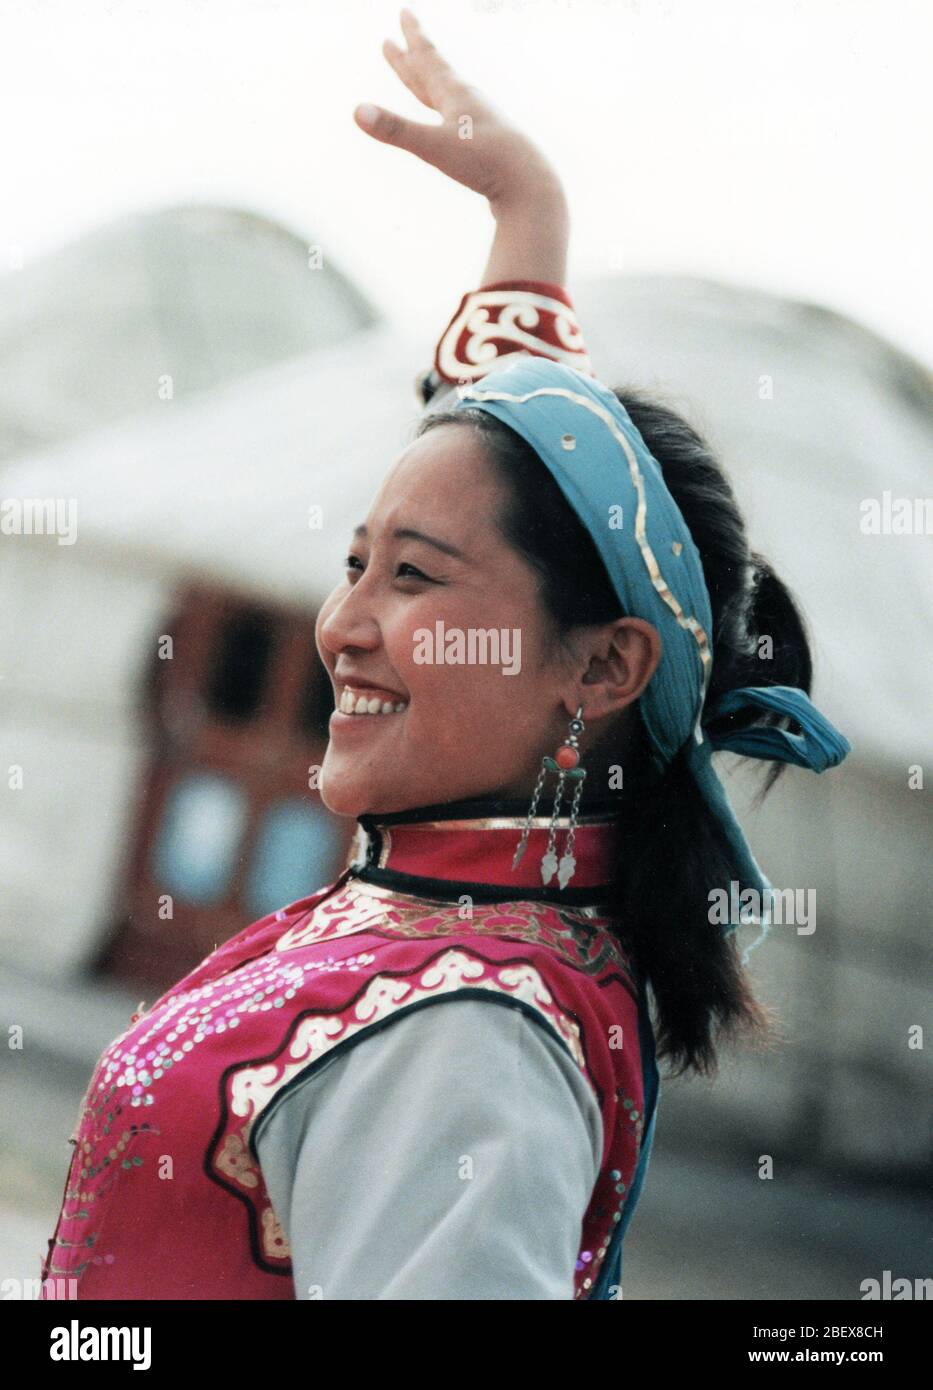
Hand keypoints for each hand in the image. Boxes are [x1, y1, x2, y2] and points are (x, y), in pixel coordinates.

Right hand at [354, 7, 563, 211]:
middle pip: (434, 72)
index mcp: (455, 94)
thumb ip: (396, 130)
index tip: (404, 13)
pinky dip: (447, 112)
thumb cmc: (484, 163)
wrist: (529, 186)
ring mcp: (479, 122)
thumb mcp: (434, 147)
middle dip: (413, 54)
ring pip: (447, 95)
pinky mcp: (486, 145)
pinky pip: (459, 120)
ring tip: (422, 72)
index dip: (413, 37)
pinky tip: (453, 120)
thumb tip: (357, 112)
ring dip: (430, 81)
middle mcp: (469, 102)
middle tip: (400, 34)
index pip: (428, 59)